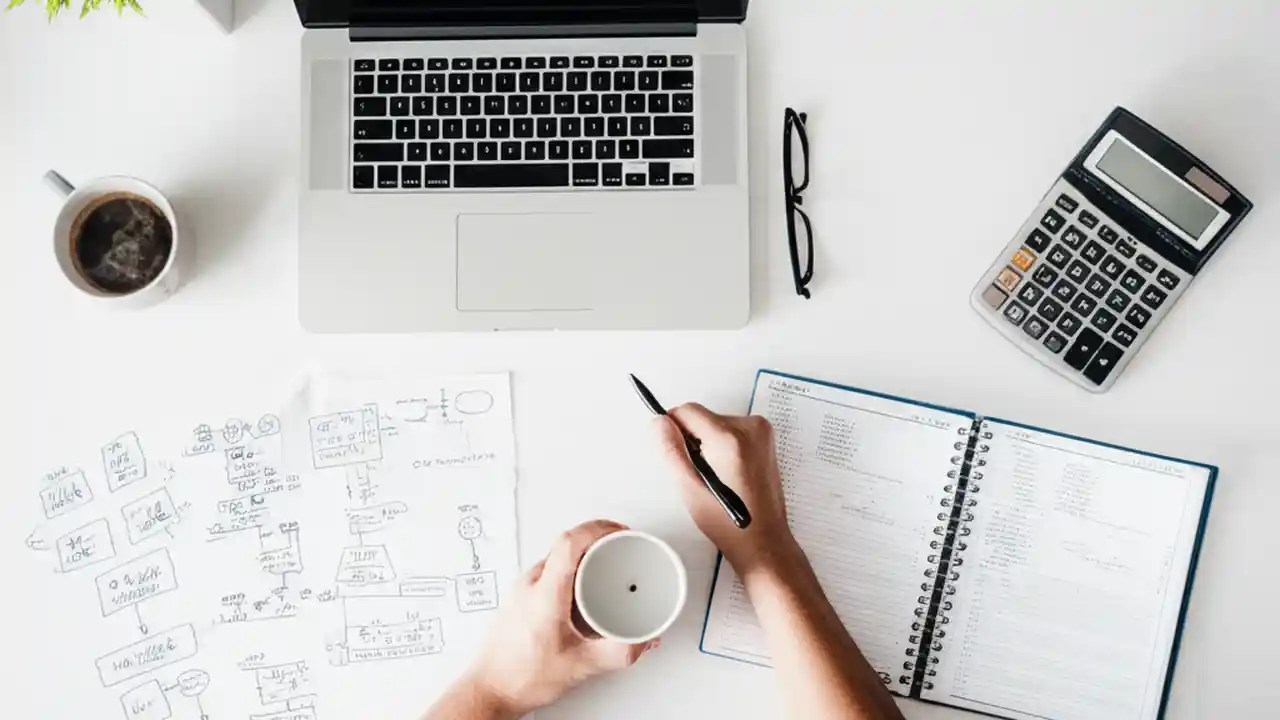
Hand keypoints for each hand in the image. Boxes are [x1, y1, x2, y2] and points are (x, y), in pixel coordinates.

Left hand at [459, 520, 659, 716]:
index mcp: (545, 594)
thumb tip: (643, 639)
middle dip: (599, 539)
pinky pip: (552, 568)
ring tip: (607, 563)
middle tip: (621, 546)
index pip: (571, 542)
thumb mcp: (581, 666)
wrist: (491, 689)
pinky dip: (573, 567)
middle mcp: (531, 585)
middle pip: (567, 543)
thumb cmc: (521, 677)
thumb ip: (619, 653)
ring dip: (585, 553)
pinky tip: (584, 584)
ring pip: (558, 555)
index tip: (621, 532)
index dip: (600, 528)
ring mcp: (524, 588)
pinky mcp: (523, 596)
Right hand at [653, 404, 799, 576]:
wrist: (764, 540)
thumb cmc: (730, 524)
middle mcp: (750, 428)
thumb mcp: (689, 489)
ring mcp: (761, 431)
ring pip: (715, 422)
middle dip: (694, 441)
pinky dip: (723, 445)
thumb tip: (659, 422)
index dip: (675, 431)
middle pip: (702, 416)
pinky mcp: (765, 437)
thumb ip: (672, 451)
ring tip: (718, 477)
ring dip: (709, 444)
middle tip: (702, 474)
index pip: (687, 411)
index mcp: (730, 440)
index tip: (679, 454)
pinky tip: (729, 472)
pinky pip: (730, 429)